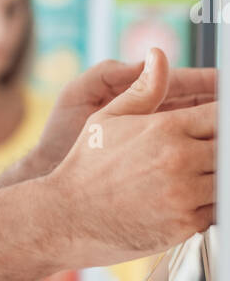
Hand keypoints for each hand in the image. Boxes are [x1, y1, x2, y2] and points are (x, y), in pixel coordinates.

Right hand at [44, 47, 214, 268]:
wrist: (67, 217)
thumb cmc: (85, 167)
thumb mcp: (107, 118)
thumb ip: (142, 88)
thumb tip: (159, 55)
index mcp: (167, 128)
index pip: (222, 115)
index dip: (225, 117)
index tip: (219, 124)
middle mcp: (179, 159)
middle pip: (229, 148)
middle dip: (224, 148)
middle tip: (208, 152)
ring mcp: (184, 194)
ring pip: (227, 180)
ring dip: (219, 176)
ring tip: (201, 174)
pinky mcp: (185, 225)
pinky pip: (217, 210)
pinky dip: (212, 204)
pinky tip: (193, 200)